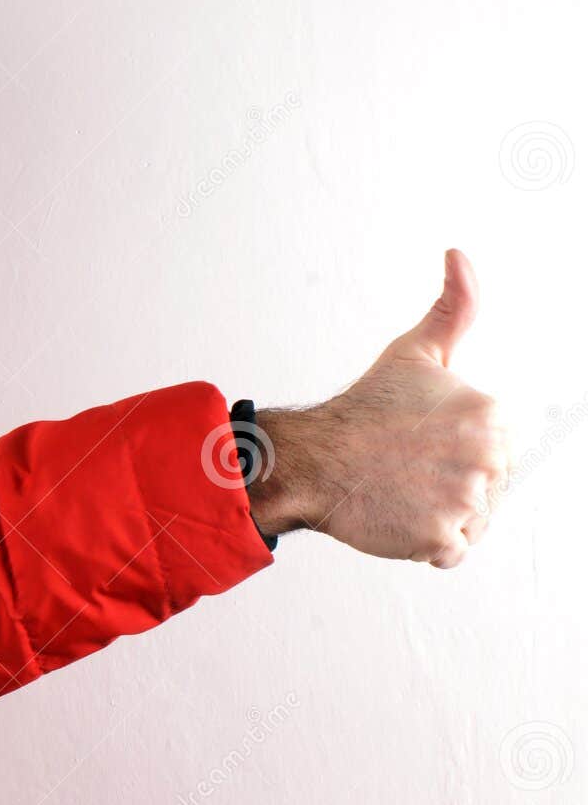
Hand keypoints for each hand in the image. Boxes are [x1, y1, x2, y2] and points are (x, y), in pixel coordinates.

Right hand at [247, 249, 511, 567]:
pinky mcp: (444, 539)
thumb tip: (459, 254)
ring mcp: (466, 501)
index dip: (453, 447)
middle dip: (447, 481)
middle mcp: (489, 457)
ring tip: (398, 489)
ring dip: (435, 511)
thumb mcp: (415, 351)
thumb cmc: (362, 408)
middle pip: (485, 485)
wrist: (310, 459)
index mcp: (492, 413)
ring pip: (469, 517)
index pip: (493, 448)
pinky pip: (450, 550)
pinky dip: (423, 541)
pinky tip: (396, 514)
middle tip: (402, 466)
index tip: (416, 440)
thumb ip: (455, 305)